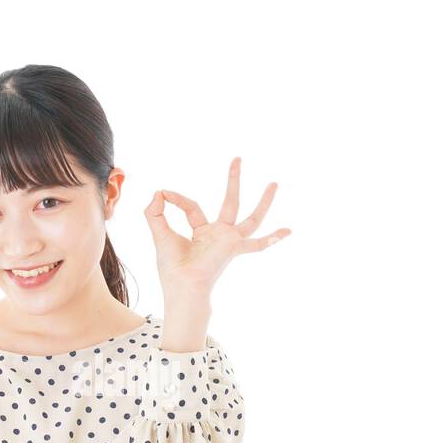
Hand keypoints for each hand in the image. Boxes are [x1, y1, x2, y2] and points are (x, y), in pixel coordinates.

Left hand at [143, 156, 290, 302]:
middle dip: (233, 180)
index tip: (165, 193)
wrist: (181, 284)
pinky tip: (288, 231)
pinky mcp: (234, 247)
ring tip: (274, 183)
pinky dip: (273, 238)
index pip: (193, 207)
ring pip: (252, 218)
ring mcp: (229, 241)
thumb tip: (159, 192)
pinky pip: (258, 244)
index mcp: (202, 234)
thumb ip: (154, 213)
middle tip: (238, 159)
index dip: (177, 198)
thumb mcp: (159, 234)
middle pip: (230, 203)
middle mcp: (218, 236)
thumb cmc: (172, 267)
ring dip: (264, 201)